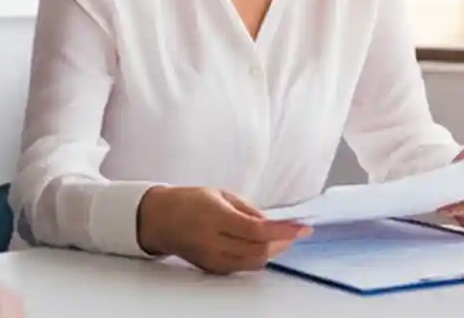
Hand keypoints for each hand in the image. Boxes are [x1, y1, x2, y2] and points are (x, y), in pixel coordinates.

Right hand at [138, 186, 311, 274]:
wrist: (160, 220)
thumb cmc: (190, 201)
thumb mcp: (221, 194)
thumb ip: (249, 210)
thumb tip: (273, 224)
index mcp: (216, 217)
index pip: (257, 230)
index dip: (284, 231)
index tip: (302, 228)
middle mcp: (213, 242)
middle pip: (259, 251)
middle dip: (282, 242)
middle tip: (294, 231)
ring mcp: (212, 259)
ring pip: (253, 263)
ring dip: (272, 251)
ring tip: (280, 237)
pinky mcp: (211, 269)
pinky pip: (242, 267)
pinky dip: (257, 257)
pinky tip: (261, 245)